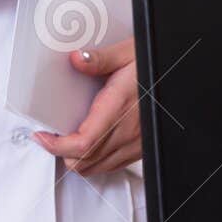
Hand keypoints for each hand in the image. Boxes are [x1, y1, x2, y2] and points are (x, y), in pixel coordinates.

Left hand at [33, 39, 141, 174]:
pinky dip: (95, 159)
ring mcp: (136, 143)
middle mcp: (129, 131)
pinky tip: (88, 143)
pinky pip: (113, 164)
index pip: (83, 143)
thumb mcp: (128, 53)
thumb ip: (100, 58)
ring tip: (65, 141)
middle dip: (61, 153)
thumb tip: (77, 60)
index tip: (43, 136)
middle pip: (86, 161)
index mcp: (119, 108)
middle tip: (50, 136)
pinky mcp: (141, 147)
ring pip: (98, 168)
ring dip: (77, 159)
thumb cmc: (154, 65)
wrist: (178, 77)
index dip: (57, 146)